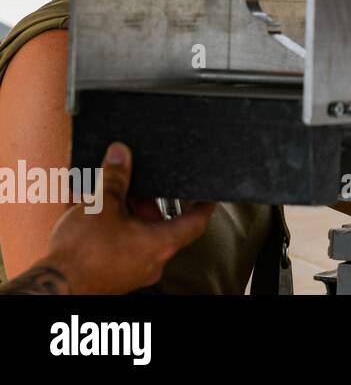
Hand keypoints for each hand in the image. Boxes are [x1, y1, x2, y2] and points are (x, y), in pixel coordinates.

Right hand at [40, 143, 213, 293]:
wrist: (53, 286)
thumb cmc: (82, 252)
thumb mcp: (102, 204)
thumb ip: (115, 177)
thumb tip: (120, 154)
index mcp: (160, 244)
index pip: (194, 223)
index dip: (203, 207)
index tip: (208, 198)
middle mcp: (152, 261)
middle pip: (159, 225)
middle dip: (144, 204)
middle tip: (130, 189)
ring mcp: (132, 272)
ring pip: (135, 236)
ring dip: (122, 216)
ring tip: (102, 200)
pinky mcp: (113, 276)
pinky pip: (117, 247)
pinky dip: (108, 230)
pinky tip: (86, 215)